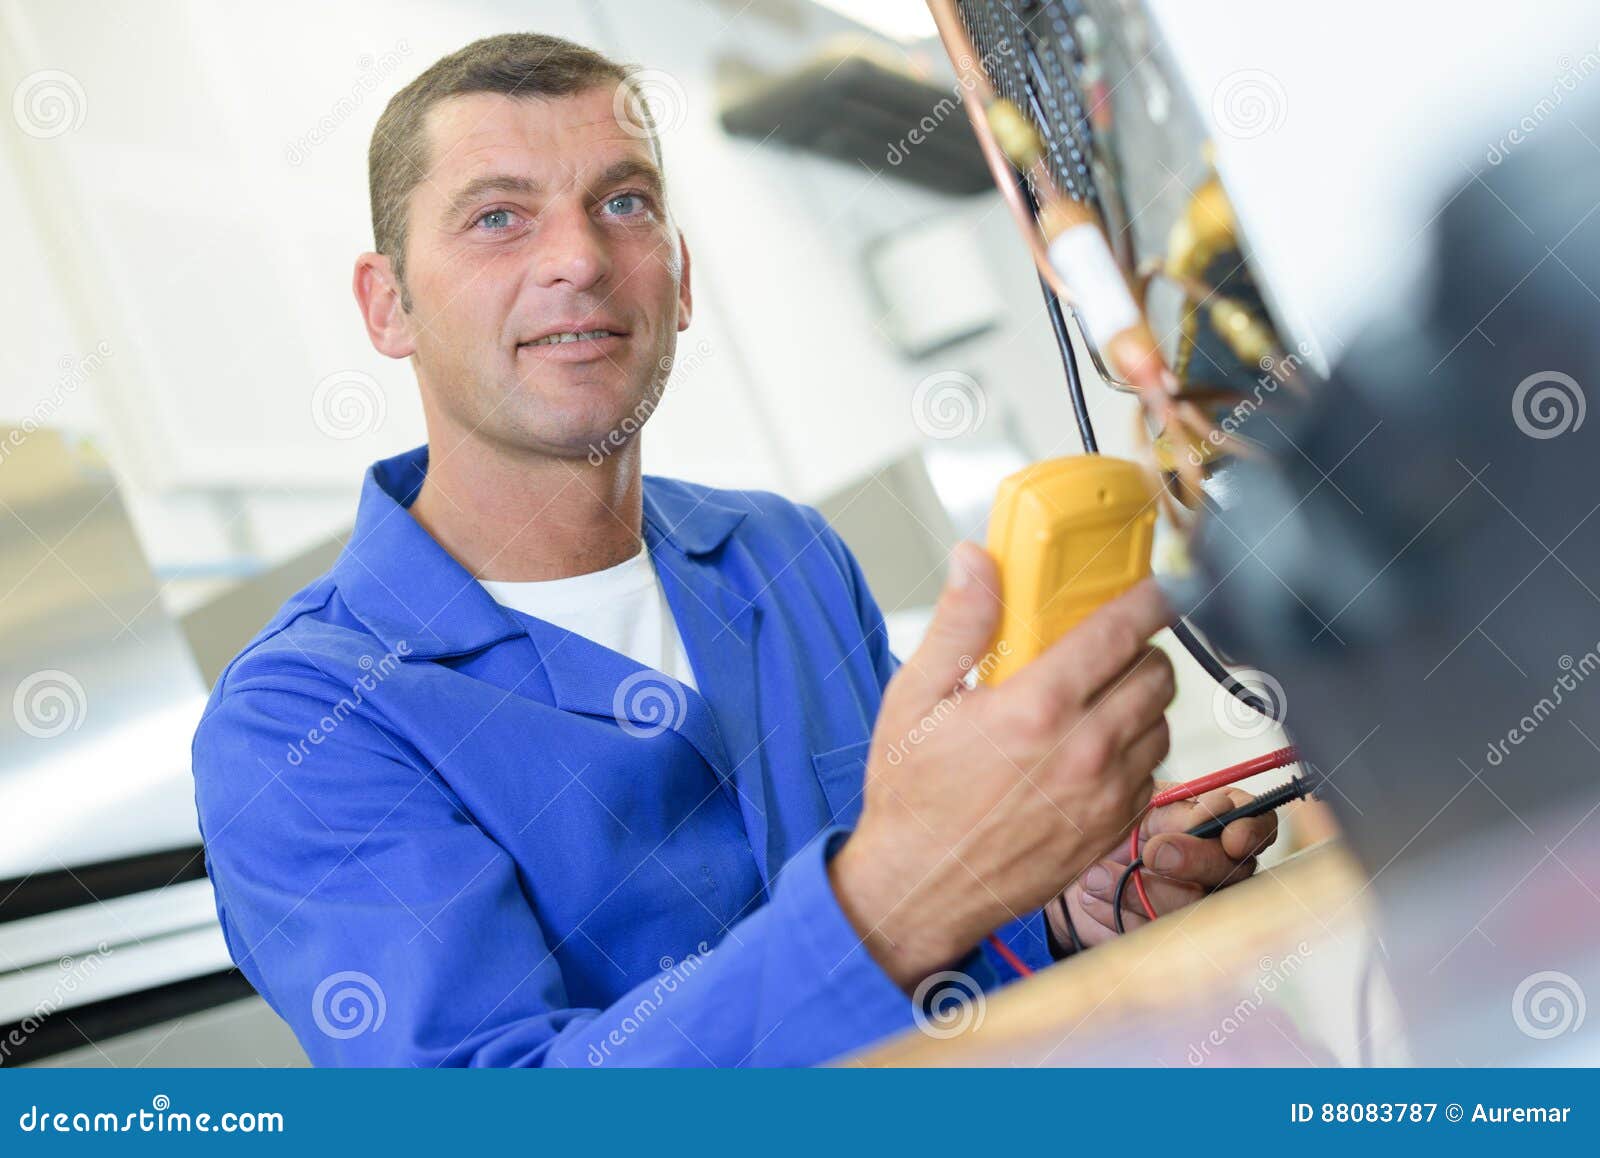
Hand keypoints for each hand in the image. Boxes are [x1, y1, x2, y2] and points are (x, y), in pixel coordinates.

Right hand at [829, 542, 1175, 989]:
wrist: (919, 889)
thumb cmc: (912, 797)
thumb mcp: (915, 699)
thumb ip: (958, 625)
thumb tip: (976, 562)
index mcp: (1036, 708)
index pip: (1122, 632)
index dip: (1149, 599)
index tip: (1156, 587)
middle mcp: (1083, 751)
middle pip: (1157, 673)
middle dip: (1141, 649)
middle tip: (1108, 648)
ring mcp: (1104, 795)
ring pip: (1162, 722)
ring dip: (1141, 701)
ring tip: (1097, 698)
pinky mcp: (1111, 830)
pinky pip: (1152, 772)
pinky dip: (1136, 751)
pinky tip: (1093, 748)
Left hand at [1053, 786, 1277, 946]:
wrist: (1074, 868)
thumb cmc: (1116, 830)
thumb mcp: (1140, 809)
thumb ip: (1177, 812)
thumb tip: (1216, 810)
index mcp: (1220, 826)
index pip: (1258, 826)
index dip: (1252, 831)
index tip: (1231, 836)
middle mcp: (1222, 870)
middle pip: (1234, 870)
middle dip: (1194, 860)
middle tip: (1154, 852)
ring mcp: (1198, 909)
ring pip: (1191, 906)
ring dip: (1140, 889)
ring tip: (1095, 874)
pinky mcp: (1168, 941)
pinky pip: (1153, 932)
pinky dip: (1116, 911)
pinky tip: (1091, 896)